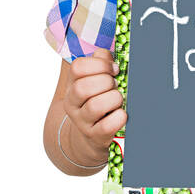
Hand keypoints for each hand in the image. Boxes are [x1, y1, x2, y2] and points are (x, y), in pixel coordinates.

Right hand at [63, 49, 125, 165]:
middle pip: (82, 87)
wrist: (94, 135)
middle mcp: (73, 103)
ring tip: (119, 99)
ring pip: (94, 106)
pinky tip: (122, 114)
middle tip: (116, 85)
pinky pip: (106, 126)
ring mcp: (82, 122)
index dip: (99, 64)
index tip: (114, 69)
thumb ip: (102, 62)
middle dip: (106, 82)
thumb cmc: (100, 100)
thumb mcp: (97, 80)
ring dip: (113, 99)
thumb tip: (110, 57)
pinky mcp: (95, 136)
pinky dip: (118, 117)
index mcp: (72, 84)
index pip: (78, 67)